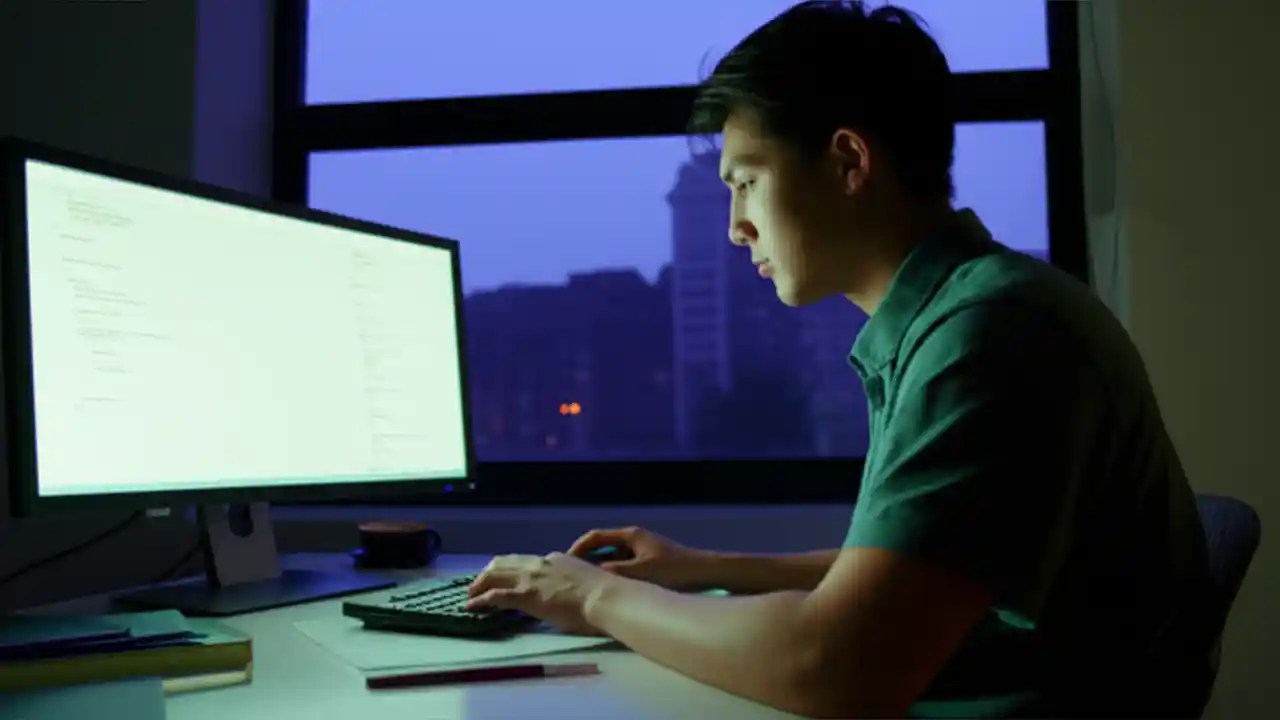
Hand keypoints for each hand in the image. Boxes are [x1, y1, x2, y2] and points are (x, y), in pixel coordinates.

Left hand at [466, 552, 616, 635]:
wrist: (605, 597)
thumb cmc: (604, 594)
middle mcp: (540, 563)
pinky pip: (495, 596)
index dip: (512, 569)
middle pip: (504, 563)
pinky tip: (471, 606)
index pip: (526, 562)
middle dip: (488, 572)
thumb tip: (570, 591)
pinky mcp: (526, 596)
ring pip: (495, 574)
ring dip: (480, 584)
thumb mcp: (585, 580)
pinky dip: (480, 600)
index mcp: (555, 559)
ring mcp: (531, 578)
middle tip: (479, 584)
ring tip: (471, 595)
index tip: (505, 577)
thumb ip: (572, 582)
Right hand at [567, 526, 708, 590]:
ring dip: (598, 570)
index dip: (577, 549)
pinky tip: (608, 591)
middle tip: (571, 577)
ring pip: (611, 558)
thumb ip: (615, 572)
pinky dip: (612, 575)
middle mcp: (633, 539)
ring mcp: (641, 551)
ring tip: (584, 586)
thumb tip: (591, 576)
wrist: (704, 573)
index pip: (594, 537)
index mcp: (630, 535)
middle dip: (585, 560)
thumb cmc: (674, 570)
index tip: (565, 563)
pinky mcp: (647, 563)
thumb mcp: (641, 572)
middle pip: (601, 547)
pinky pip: (622, 567)